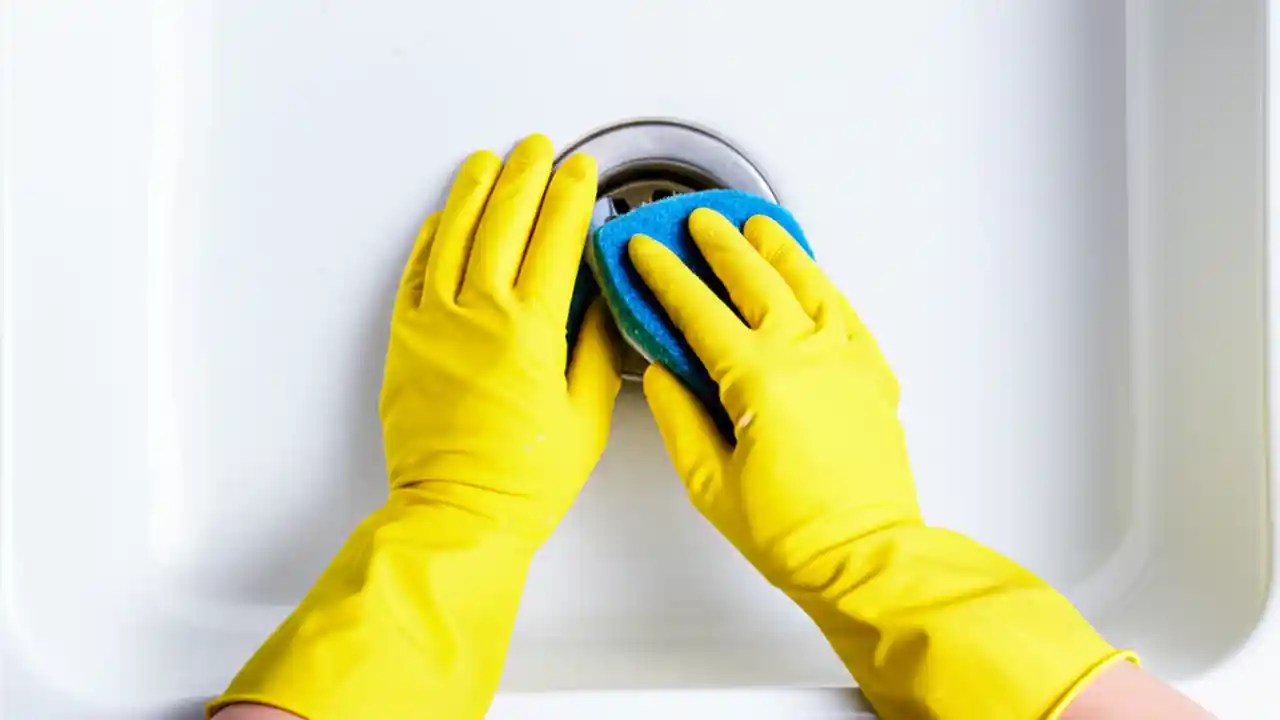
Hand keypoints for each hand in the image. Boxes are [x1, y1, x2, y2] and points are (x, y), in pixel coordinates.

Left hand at [381, 133, 620, 544]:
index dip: (571, 196)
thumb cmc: (522, 480)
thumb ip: (595, 348)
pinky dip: (429, 237)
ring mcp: (434, 323)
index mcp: (531, 330)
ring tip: (487, 162)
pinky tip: (441, 218)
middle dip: (525, 176)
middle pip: (503, 221)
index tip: (583, 172)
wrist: (457, 515)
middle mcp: (479, 314)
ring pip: (452, 235)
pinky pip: (415, 272)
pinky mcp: (405, 341)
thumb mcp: (587, 416)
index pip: (556, 238)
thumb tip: (599, 299)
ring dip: (473, 191)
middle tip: (538, 149)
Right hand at [632, 207, 910, 586]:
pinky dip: (824, 284)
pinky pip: (846, 312)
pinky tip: (811, 275)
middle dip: (720, 243)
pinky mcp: (872, 375)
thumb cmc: (794, 533)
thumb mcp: (709, 483)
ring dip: (777, 249)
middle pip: (754, 278)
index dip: (665, 274)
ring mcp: (845, 359)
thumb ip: (678, 418)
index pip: (697, 308)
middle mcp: (805, 354)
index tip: (645, 250)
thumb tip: (661, 374)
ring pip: (808, 282)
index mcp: (758, 378)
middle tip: (698, 221)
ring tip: (756, 225)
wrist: (865, 557)